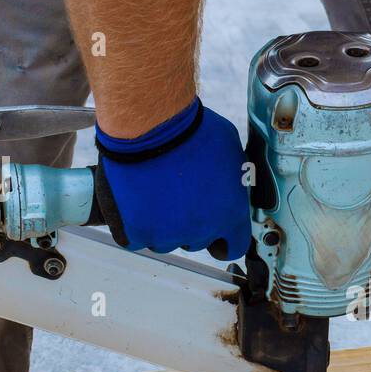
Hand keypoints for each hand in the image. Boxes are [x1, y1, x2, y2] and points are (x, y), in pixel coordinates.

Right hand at [91, 98, 249, 259]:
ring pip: (166, 242)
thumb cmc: (190, 131)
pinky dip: (135, 227)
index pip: (234, 246)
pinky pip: (136, 240)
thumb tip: (230, 183)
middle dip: (192, 224)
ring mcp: (168, 234)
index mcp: (230, 213)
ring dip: (163, 226)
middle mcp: (201, 229)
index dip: (225, 239)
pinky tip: (136, 208)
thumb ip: (232, 178)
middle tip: (180, 198)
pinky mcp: (138, 231)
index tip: (218, 236)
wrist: (150, 125)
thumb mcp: (231, 150)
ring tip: (156, 197)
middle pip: (198, 241)